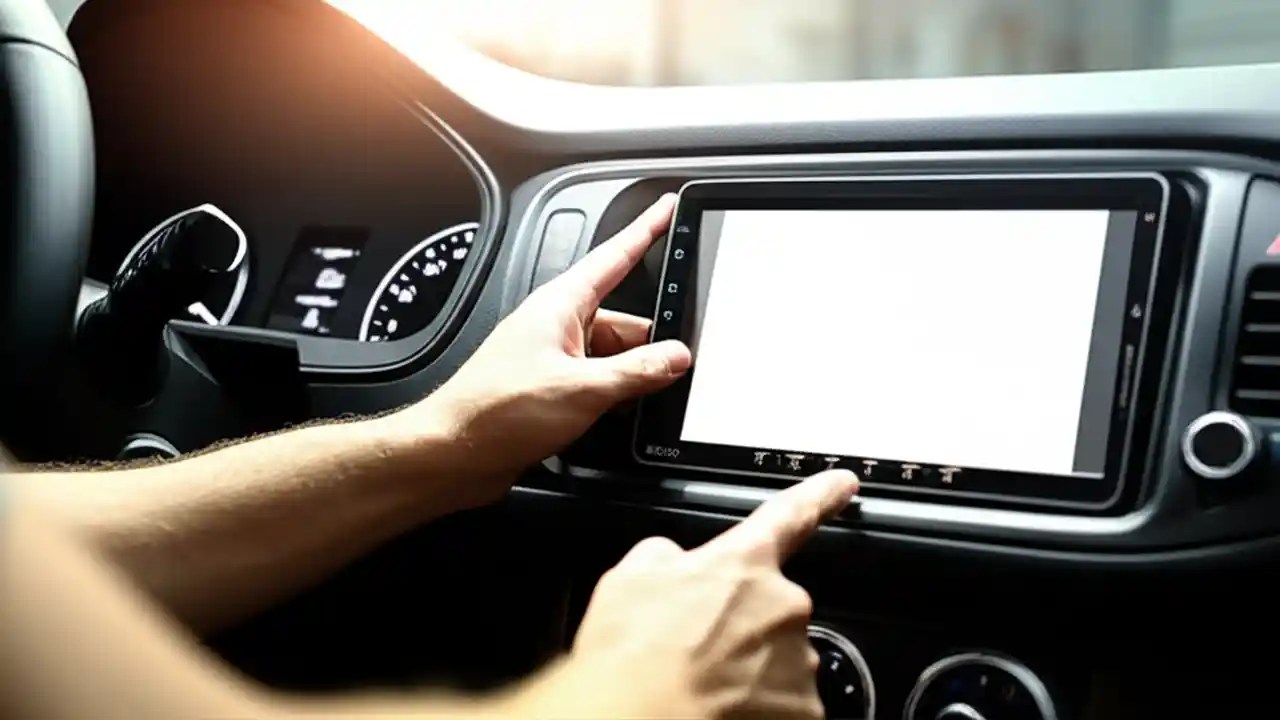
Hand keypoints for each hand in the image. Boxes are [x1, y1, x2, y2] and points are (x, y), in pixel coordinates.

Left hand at [395, 195, 690, 507]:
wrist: (453, 454)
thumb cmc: (495, 412)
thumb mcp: (582, 389)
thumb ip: (637, 372)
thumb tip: (676, 357)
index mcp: (561, 305)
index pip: (615, 256)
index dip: (646, 230)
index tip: (669, 208)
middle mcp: (557, 326)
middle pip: (624, 321)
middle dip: (652, 342)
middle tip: (679, 363)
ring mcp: (554, 358)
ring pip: (613, 356)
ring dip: (631, 376)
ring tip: (640, 400)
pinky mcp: (551, 389)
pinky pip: (597, 381)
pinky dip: (615, 396)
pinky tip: (621, 415)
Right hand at [567, 470, 859, 718]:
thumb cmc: (632, 657)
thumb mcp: (631, 578)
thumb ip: (667, 557)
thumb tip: (676, 563)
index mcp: (745, 563)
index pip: (792, 514)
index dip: (821, 494)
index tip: (845, 483)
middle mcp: (784, 606)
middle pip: (773, 607)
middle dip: (742, 624)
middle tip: (697, 648)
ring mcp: (798, 663)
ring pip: (778, 659)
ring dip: (748, 669)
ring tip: (701, 684)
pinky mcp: (804, 712)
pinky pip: (786, 704)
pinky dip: (758, 709)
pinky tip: (719, 710)